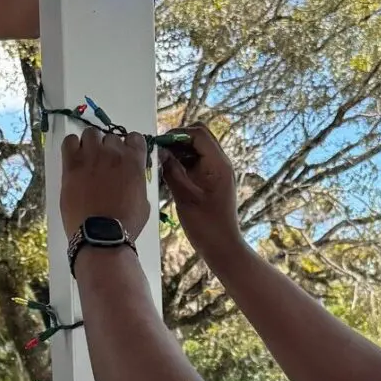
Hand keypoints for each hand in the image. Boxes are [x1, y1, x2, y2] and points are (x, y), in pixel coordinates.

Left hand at [59, 126, 151, 243]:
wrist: (101, 235)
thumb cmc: (126, 224)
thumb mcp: (143, 201)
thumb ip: (137, 182)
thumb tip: (131, 179)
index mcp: (134, 161)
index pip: (134, 138)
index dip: (129, 146)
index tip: (125, 156)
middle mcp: (113, 153)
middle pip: (110, 137)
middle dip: (108, 149)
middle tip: (104, 166)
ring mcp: (91, 156)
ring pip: (90, 134)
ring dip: (91, 144)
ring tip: (88, 161)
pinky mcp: (72, 164)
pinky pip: (69, 141)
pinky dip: (72, 146)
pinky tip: (75, 159)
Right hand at [158, 122, 242, 259]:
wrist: (221, 246)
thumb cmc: (206, 225)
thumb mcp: (185, 197)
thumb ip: (172, 171)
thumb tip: (160, 151)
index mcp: (218, 164)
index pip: (198, 134)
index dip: (177, 134)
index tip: (159, 143)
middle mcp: (220, 163)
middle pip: (199, 136)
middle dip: (178, 139)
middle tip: (160, 151)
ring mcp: (216, 170)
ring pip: (196, 148)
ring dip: (179, 150)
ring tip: (162, 161)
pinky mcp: (211, 179)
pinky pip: (196, 161)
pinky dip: (183, 162)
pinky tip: (169, 171)